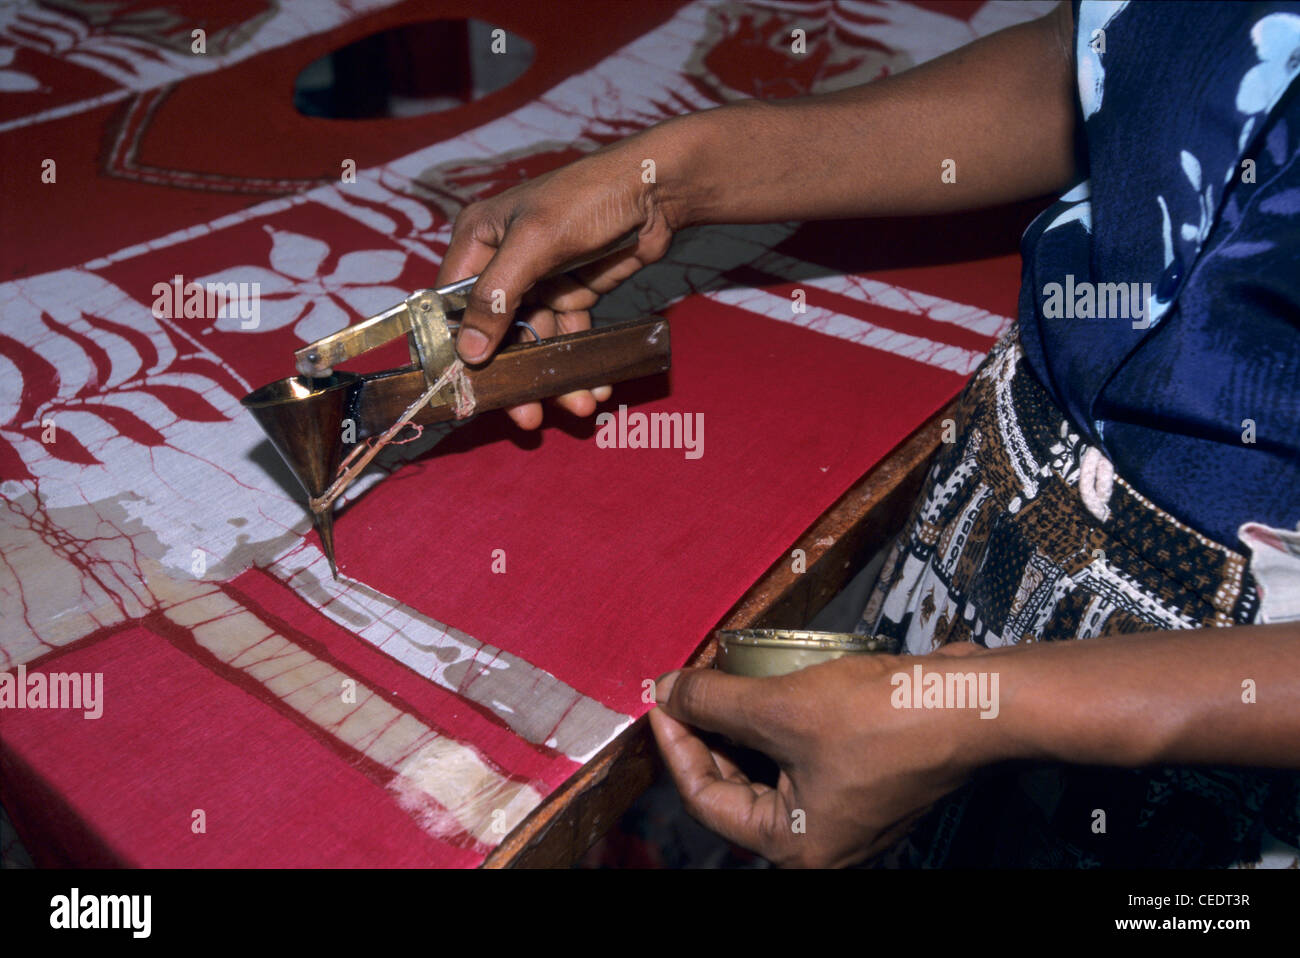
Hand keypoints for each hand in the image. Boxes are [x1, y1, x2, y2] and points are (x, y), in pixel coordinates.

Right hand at [436, 136, 678, 428]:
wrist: (657, 189)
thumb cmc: (588, 200)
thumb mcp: (536, 243)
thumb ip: (497, 297)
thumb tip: (466, 351)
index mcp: (478, 241)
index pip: (451, 305)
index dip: (457, 349)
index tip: (468, 392)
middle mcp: (503, 263)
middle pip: (496, 334)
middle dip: (515, 376)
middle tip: (528, 418)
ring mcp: (539, 281)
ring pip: (535, 342)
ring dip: (554, 376)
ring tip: (578, 406)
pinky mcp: (572, 293)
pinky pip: (567, 336)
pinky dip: (579, 361)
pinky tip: (596, 385)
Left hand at [648, 643, 994, 866]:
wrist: (974, 703)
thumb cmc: (887, 718)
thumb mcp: (781, 708)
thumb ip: (714, 702)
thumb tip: (666, 691)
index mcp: (796, 848)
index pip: (706, 799)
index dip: (677, 743)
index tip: (663, 698)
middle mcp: (820, 841)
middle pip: (735, 786)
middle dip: (708, 733)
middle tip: (687, 687)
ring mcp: (845, 810)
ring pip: (768, 767)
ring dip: (742, 725)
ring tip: (721, 681)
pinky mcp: (865, 777)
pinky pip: (802, 754)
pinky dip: (779, 724)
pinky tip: (766, 686)